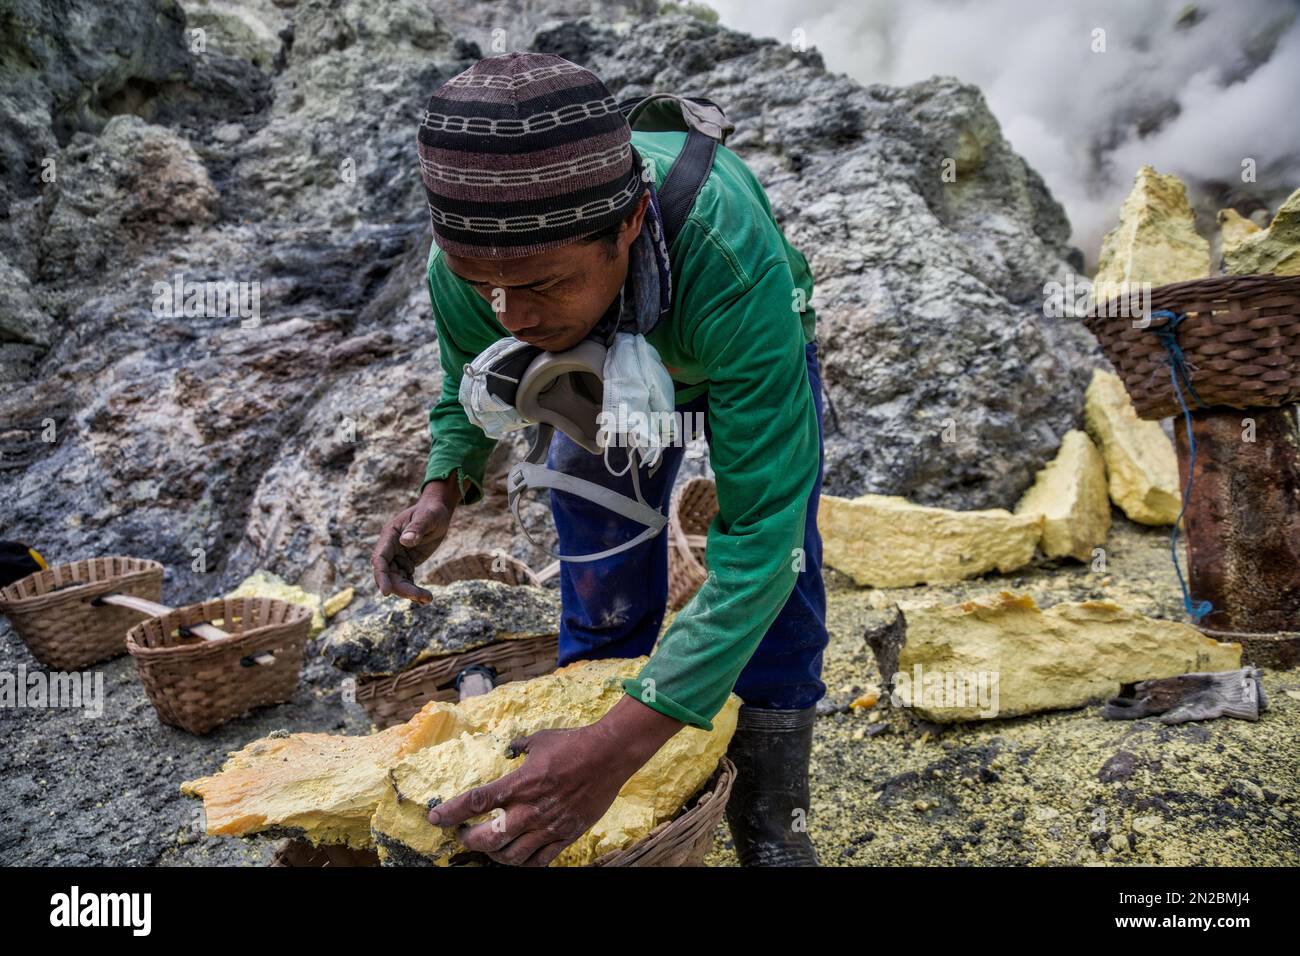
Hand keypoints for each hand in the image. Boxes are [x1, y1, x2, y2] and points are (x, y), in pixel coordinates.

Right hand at [371, 476, 459, 603]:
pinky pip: (406, 580)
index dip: (381, 576)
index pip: (380, 559)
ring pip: (397, 581)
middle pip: (389, 575)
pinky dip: (414, 590)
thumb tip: (406, 540)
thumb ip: (417, 528)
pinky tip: (426, 598)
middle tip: (420, 597)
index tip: (385, 593)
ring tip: (427, 599)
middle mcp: (390, 549)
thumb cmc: (431, 512)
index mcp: (389, 536)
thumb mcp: (427, 517)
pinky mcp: (407, 564)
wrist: (438, 512)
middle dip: (401, 589)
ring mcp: (397, 558)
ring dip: (409, 592)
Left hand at [429, 695, 684, 865]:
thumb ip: (519, 747)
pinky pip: (540, 861)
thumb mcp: (540, 739)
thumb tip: (510, 748)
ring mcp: (549, 826)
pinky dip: (524, 862)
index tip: (435, 818)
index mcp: (520, 782)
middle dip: (470, 840)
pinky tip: (519, 854)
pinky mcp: (566, 835)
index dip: (451, 812)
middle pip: (488, 838)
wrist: (609, 755)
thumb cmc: (573, 743)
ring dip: (494, 855)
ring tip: (491, 847)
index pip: (477, 801)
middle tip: (465, 835)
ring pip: (511, 856)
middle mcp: (530, 808)